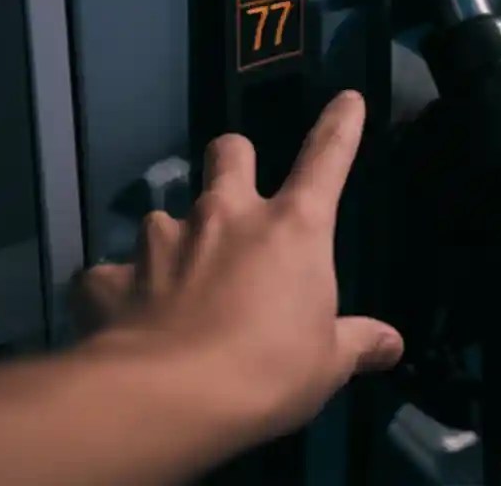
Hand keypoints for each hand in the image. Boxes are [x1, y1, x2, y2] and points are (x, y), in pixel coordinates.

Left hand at [75, 90, 402, 441]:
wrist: (169, 399)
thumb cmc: (269, 374)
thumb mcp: (327, 365)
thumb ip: (357, 344)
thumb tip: (391, 343)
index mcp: (291, 228)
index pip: (326, 160)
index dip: (340, 127)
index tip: (347, 101)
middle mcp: (224, 215)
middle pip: (229, 151)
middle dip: (232, 159)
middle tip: (233, 192)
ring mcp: (162, 240)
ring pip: (163, 215)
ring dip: (174, 242)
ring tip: (173, 290)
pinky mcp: (109, 275)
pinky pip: (112, 275)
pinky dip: (121, 294)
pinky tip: (125, 324)